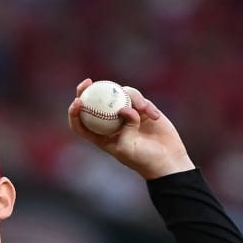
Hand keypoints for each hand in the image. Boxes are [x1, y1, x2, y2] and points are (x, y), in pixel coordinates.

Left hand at [67, 78, 195, 179]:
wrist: (167, 160)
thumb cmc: (144, 160)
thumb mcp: (128, 148)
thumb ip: (125, 128)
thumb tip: (124, 108)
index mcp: (101, 136)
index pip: (81, 123)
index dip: (74, 112)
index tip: (77, 102)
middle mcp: (111, 124)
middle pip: (95, 103)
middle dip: (87, 90)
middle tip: (89, 82)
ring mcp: (126, 115)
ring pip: (120, 96)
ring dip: (131, 98)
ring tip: (143, 109)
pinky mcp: (142, 110)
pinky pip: (139, 99)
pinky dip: (146, 105)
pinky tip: (154, 116)